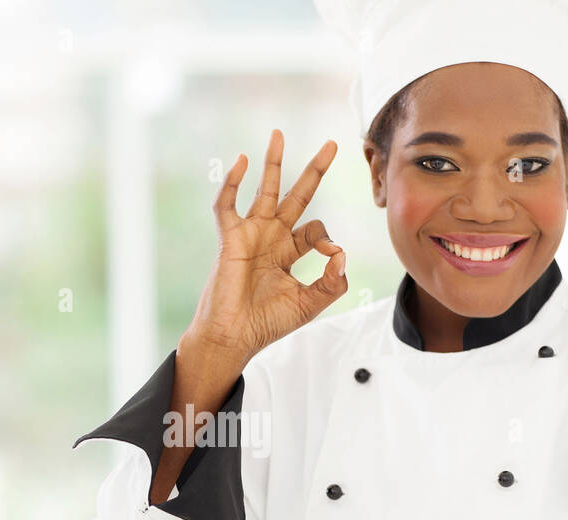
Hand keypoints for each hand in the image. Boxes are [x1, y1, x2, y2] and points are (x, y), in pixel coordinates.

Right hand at [185, 129, 347, 366]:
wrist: (233, 337)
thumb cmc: (266, 324)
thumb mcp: (309, 305)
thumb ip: (331, 283)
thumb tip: (341, 253)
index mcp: (289, 252)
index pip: (315, 229)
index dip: (327, 237)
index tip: (331, 254)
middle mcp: (271, 238)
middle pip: (296, 196)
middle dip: (313, 171)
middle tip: (330, 145)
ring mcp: (250, 235)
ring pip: (264, 190)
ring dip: (273, 162)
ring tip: (279, 134)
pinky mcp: (229, 238)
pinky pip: (226, 204)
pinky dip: (231, 183)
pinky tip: (241, 161)